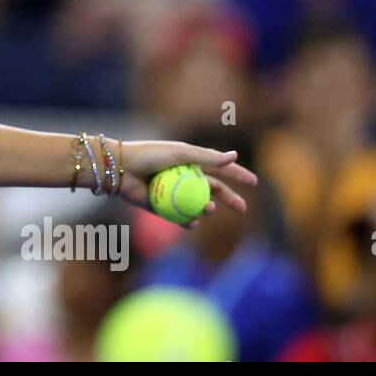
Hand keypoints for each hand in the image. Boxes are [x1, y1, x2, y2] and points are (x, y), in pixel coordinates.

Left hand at [112, 140, 256, 229]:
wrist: (121, 169)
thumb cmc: (150, 155)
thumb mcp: (180, 153)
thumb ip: (207, 157)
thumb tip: (235, 156)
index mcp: (190, 161)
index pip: (219, 168)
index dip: (237, 174)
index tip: (254, 182)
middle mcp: (184, 177)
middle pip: (213, 190)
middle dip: (229, 199)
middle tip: (243, 208)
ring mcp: (174, 193)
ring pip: (198, 205)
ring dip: (207, 209)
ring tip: (208, 209)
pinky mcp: (161, 206)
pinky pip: (179, 217)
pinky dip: (187, 221)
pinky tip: (192, 222)